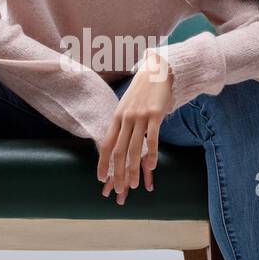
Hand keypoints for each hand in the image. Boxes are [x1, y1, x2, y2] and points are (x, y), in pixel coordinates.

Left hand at [97, 50, 173, 204]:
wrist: (157, 70)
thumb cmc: (142, 92)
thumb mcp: (127, 106)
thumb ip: (123, 124)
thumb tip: (118, 143)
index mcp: (117, 118)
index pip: (106, 145)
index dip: (102, 163)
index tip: (101, 179)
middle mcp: (126, 118)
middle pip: (119, 151)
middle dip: (117, 173)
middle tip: (119, 189)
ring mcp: (140, 116)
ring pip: (134, 148)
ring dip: (133, 169)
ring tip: (132, 185)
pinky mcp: (155, 114)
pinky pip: (152, 138)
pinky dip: (152, 153)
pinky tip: (152, 167)